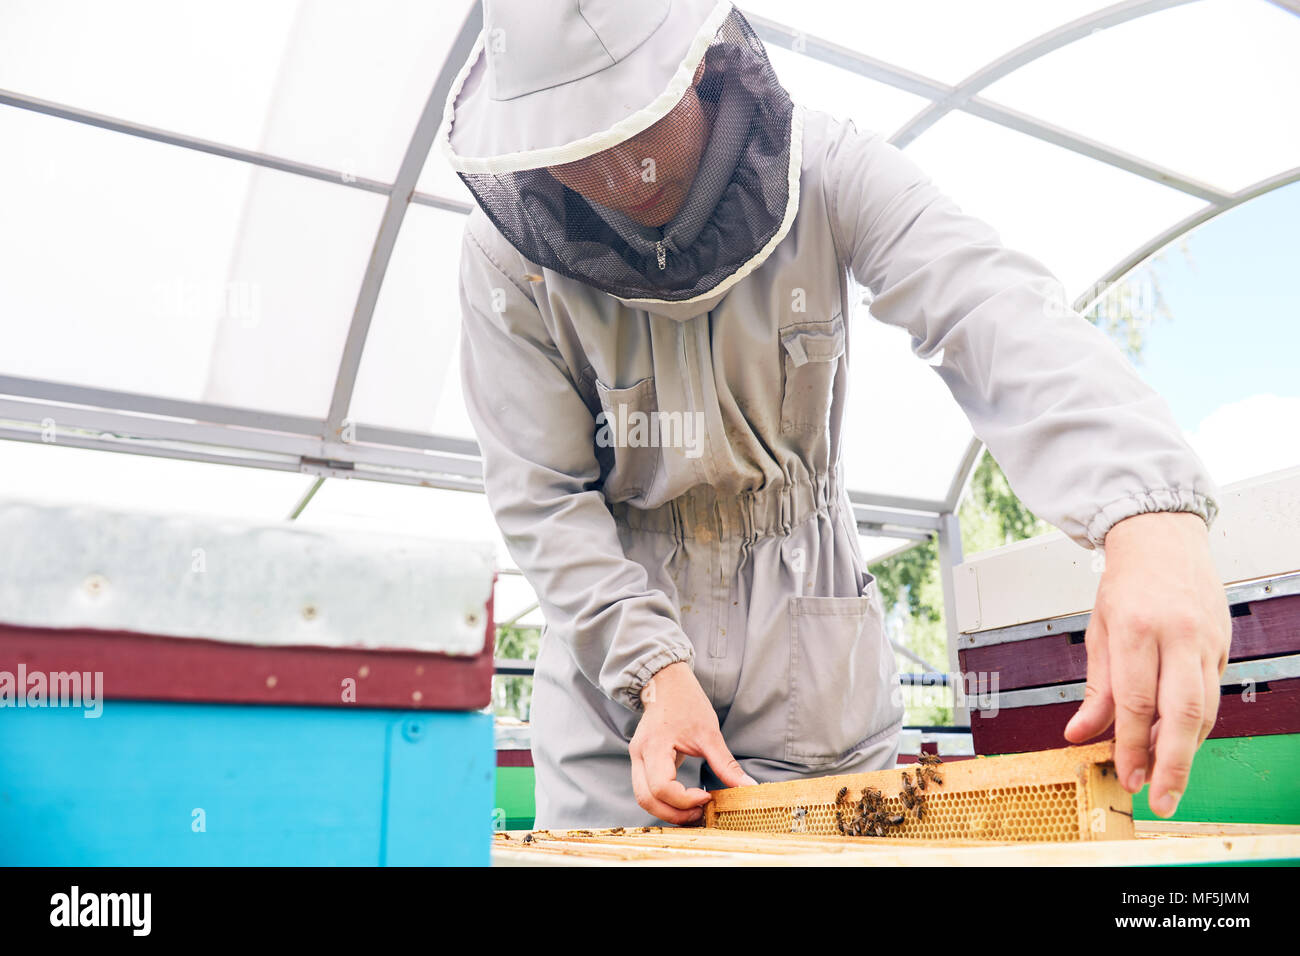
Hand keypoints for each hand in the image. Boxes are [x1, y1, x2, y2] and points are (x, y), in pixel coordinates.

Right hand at [628, 661, 756, 824]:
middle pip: (647, 799)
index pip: (661, 787)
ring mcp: (637, 758)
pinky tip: (685, 801)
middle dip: (674, 814)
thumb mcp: (709, 733)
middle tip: (700, 813)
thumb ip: (726, 764)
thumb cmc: (686, 702)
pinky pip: (647, 790)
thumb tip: (748, 786)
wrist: (665, 683)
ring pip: (644, 798)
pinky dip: (664, 801)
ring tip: (694, 810)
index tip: (707, 796)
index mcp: (654, 746)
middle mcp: (639, 755)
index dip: (684, 800)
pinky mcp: (641, 761)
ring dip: (668, 811)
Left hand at [1064, 511, 1229, 816]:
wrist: (1163, 540)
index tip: (1125, 776)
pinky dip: (1196, 725)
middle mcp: (1176, 635)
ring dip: (1186, 750)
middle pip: (1180, 713)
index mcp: (1135, 629)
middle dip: (1171, 764)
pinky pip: (1211, 696)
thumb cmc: (1126, 583)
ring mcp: (1205, 640)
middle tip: (1160, 799)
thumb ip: (1094, 688)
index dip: (1131, 746)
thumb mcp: (1098, 631)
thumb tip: (1078, 733)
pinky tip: (1180, 742)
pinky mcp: (1222, 645)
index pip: (1135, 701)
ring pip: (1204, 709)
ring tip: (1165, 778)